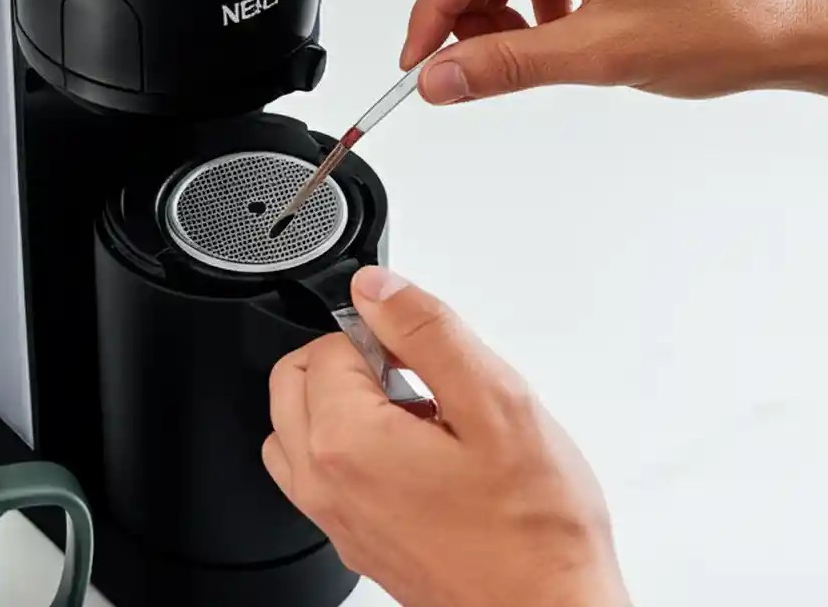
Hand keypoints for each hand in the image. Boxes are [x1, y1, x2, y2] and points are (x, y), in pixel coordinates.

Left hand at [263, 266, 629, 606]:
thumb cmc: (532, 529)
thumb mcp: (497, 404)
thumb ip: (428, 331)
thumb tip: (376, 288)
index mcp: (346, 442)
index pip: (329, 345)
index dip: (382, 333)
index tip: (424, 352)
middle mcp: (323, 484)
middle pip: (295, 382)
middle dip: (351, 362)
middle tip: (418, 375)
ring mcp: (333, 518)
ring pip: (297, 429)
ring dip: (341, 404)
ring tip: (415, 413)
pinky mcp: (352, 539)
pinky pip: (319, 474)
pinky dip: (349, 448)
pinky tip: (416, 456)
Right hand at [399, 0, 827, 139]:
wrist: (786, 31)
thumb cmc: (725, 22)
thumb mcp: (601, 53)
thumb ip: (509, 64)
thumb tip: (440, 78)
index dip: (434, 4)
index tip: (415, 57)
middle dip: (460, 1)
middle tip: (458, 58)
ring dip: (491, 3)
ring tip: (514, 48)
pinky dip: (524, 3)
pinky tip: (551, 34)